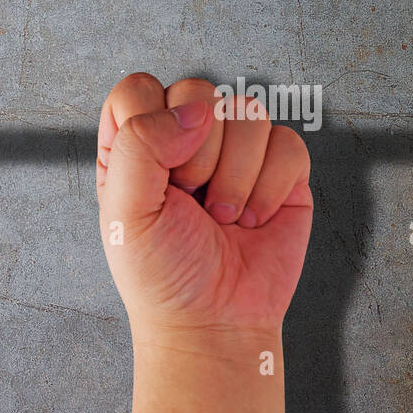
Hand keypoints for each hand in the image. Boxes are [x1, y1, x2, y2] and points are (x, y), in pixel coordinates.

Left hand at [96, 73, 312, 344]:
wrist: (216, 323)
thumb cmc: (162, 275)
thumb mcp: (124, 212)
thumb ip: (140, 144)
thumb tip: (196, 110)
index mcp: (137, 144)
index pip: (141, 89)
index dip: (152, 121)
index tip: (158, 174)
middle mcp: (186, 140)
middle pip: (199, 92)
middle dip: (198, 155)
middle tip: (192, 202)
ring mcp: (238, 153)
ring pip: (249, 112)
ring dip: (236, 176)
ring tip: (222, 216)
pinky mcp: (281, 172)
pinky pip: (288, 144)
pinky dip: (271, 188)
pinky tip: (253, 219)